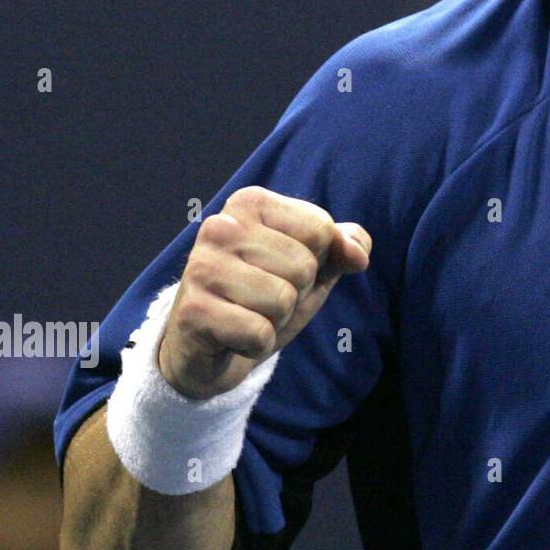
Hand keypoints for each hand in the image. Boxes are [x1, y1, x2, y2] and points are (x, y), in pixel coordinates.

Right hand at [156, 185, 370, 398]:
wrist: (209, 347)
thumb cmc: (263, 296)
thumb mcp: (313, 267)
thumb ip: (343, 247)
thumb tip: (358, 253)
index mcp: (250, 202)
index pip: (321, 229)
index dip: (316, 261)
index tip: (282, 270)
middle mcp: (220, 226)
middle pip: (304, 266)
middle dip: (295, 293)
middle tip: (261, 299)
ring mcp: (201, 267)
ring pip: (283, 300)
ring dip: (275, 320)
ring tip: (247, 314)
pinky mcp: (192, 311)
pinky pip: (259, 333)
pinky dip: (256, 344)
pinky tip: (232, 338)